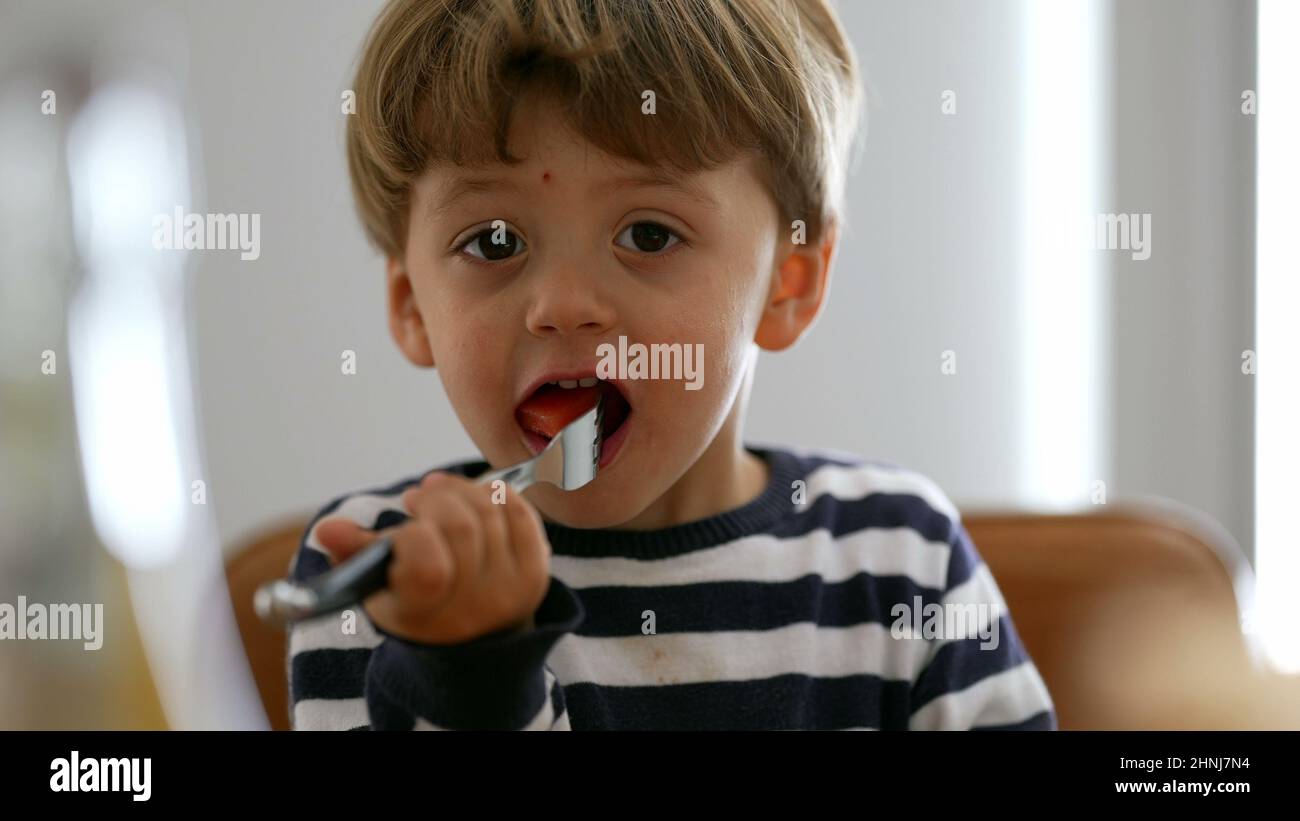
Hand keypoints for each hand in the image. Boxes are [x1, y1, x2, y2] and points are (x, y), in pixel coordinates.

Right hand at [313, 472, 550, 644]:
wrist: (470, 644)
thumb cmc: (415, 606)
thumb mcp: (376, 588)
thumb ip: (355, 555)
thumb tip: (328, 529)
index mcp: (426, 615)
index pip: (427, 565)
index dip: (412, 535)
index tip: (402, 527)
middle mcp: (473, 608)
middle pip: (461, 525)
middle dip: (436, 500)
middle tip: (418, 498)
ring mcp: (509, 591)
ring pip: (490, 512)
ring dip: (461, 491)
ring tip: (440, 493)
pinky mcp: (535, 574)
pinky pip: (521, 515)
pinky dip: (497, 495)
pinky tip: (476, 495)